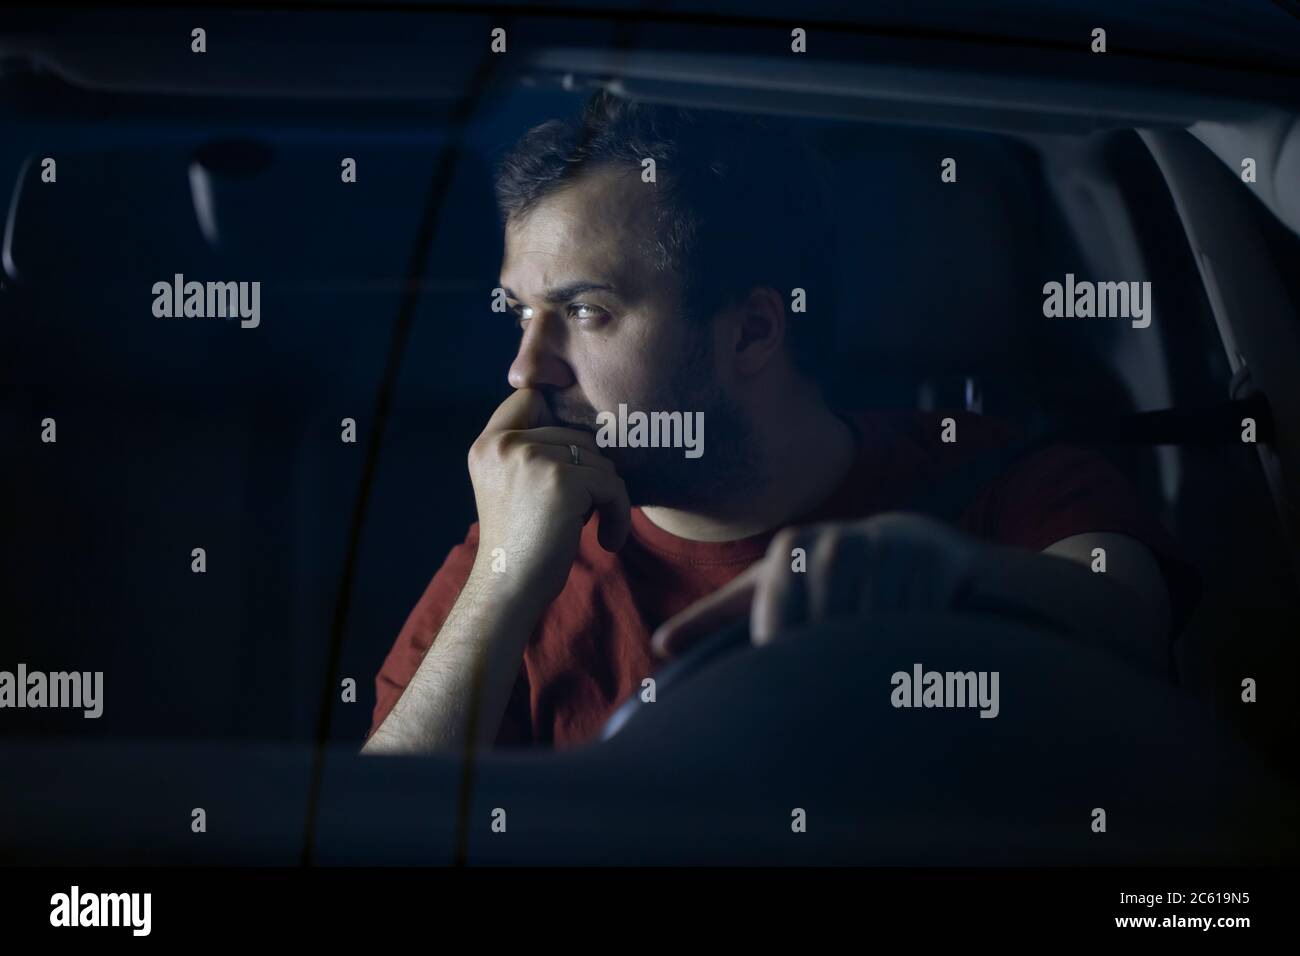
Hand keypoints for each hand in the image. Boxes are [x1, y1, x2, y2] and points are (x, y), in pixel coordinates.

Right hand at [468, 388, 630, 604]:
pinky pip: (611, 485)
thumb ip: (534, 453)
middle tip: (585, 514)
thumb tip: (592, 430)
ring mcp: (532, 458)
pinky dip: (619, 514)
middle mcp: (504, 444)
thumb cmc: (520, 547)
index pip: (529, 397)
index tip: (576, 451)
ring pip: (599, 459)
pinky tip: (608, 541)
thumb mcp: (513, 488)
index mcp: (487, 444)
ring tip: (595, 528)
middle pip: (575, 433)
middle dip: (590, 473)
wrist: (507, 591)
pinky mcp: (562, 480)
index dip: (555, 414)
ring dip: (606, 496)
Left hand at [651, 512, 976, 657]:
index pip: (778, 627)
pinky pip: (913, 617)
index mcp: (790, 550)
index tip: (797, 683)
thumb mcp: (770, 587)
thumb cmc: (825, 577)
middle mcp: (833, 542)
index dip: (787, 660)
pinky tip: (906, 641)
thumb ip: (715, 617)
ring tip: (869, 665)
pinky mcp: (929, 556)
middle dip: (828, 662)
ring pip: (869, 627)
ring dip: (869, 655)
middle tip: (834, 682)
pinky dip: (909, 638)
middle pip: (823, 630)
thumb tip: (659, 647)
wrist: (910, 544)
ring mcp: (883, 544)